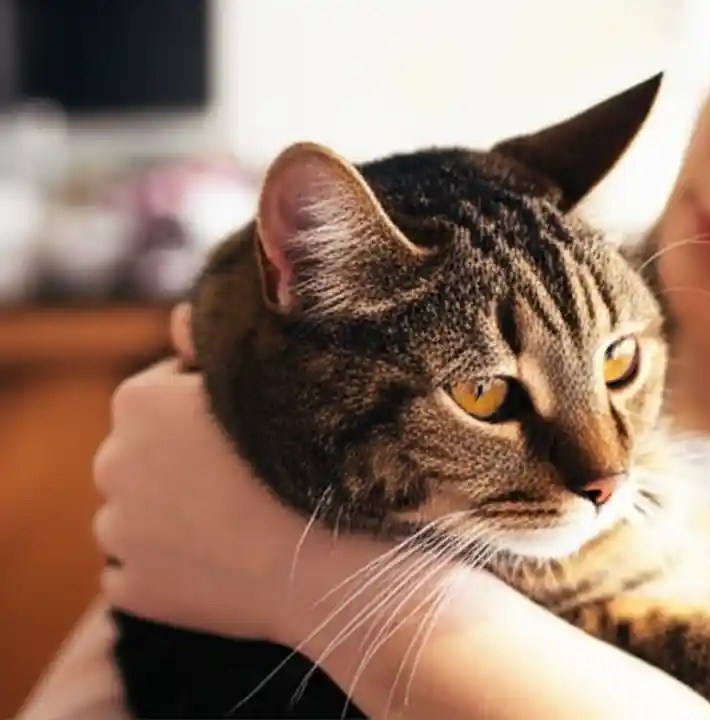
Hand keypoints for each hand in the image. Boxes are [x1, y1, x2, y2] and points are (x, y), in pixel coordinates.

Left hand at [93, 304, 385, 643]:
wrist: (338, 567)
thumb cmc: (321, 465)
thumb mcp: (276, 383)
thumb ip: (211, 348)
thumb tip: (176, 318)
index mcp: (138, 399)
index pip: (165, 394)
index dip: (213, 412)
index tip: (257, 432)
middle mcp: (111, 460)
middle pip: (146, 457)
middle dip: (183, 466)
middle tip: (252, 482)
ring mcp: (118, 530)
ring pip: (138, 517)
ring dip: (175, 522)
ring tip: (243, 528)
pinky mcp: (131, 587)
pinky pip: (141, 572)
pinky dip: (173, 573)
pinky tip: (225, 568)